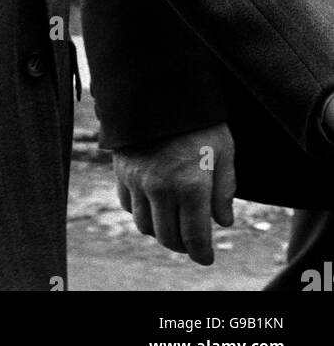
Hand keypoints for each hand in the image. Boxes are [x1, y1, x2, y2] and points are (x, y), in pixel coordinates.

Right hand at [113, 122, 235, 265]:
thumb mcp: (224, 149)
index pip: (195, 237)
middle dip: (182, 245)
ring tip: (172, 223)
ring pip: (145, 225)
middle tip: (191, 241)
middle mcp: (162, 188)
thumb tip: (222, 221)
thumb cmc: (198, 118)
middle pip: (168, 237)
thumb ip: (224, 188)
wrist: (159, 87)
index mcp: (192, 186)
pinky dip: (140, 211)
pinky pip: (128, 205)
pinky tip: (152, 203)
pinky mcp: (122, 170)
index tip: (206, 258)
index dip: (201, 254)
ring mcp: (138, 180)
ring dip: (160, 230)